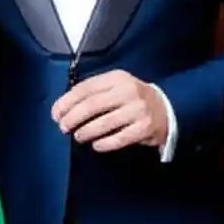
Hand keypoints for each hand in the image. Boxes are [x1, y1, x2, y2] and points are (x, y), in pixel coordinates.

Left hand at [51, 70, 169, 151]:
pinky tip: (96, 145)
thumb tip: (64, 107)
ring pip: (103, 123)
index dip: (67, 102)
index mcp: (117, 78)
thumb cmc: (133, 98)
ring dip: (85, 132)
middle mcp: (128, 91)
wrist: (167, 108)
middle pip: (92, 105)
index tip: (56, 113)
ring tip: (78, 136)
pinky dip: (104, 143)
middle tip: (63, 127)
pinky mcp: (144, 128)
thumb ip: (94, 92)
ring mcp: (137, 110)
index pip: (85, 88)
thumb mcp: (116, 86)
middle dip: (73, 118)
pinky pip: (118, 138)